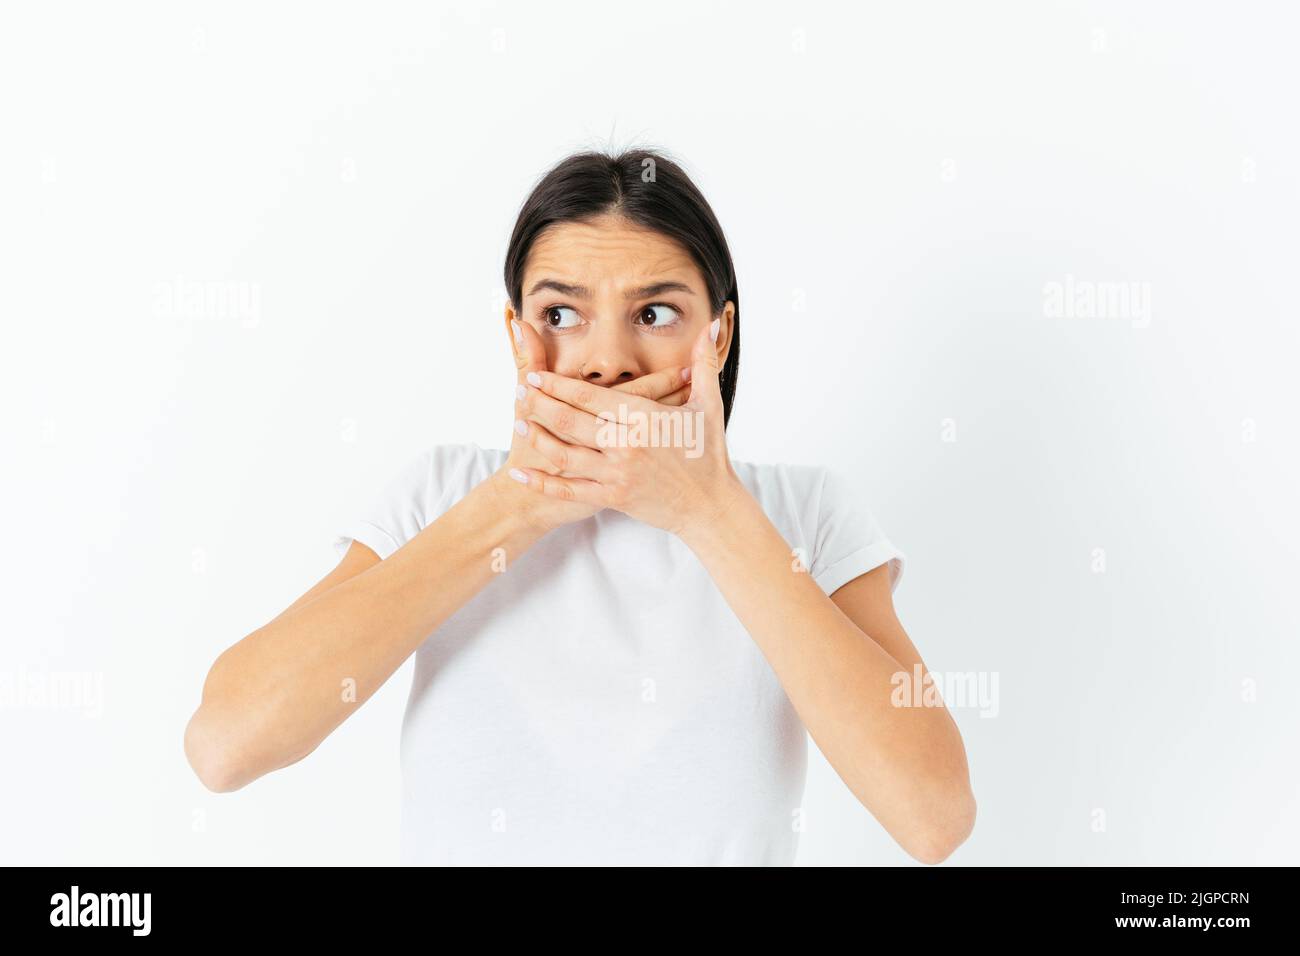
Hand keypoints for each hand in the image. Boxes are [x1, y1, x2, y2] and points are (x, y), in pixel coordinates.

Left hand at [509, 318, 747, 538]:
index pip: (590, 396)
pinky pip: (570, 489)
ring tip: (517, 421)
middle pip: (570, 421)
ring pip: (565, 453)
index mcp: (644, 417)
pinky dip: (543, 482)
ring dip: (537, 437)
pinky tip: (521, 475)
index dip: (558, 385)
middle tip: (518, 391)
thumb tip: (712, 326)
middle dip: (540, 405)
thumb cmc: (709, 454)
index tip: (536, 375)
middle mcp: (627, 444)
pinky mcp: (614, 498)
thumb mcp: (709, 405)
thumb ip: (704, 364)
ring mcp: (618, 474)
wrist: (710, 505)